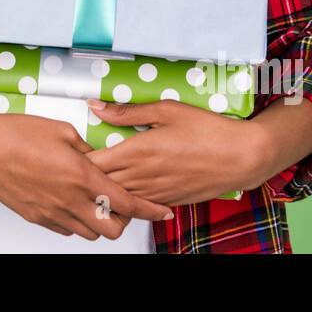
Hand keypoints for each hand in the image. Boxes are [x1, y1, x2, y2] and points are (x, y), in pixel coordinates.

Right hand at [0, 112, 178, 239]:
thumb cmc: (17, 133)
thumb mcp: (62, 129)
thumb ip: (87, 146)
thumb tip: (98, 154)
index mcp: (82, 175)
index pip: (128, 203)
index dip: (150, 210)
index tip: (162, 211)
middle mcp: (70, 200)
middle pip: (112, 230)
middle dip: (124, 221)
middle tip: (121, 203)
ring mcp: (52, 212)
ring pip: (89, 233)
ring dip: (98, 221)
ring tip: (93, 200)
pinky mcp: (36, 217)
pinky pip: (65, 229)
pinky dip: (75, 220)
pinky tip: (69, 200)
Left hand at [83, 99, 273, 208]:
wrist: (241, 157)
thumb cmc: (208, 130)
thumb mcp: (166, 109)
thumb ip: (127, 111)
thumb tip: (97, 106)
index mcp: (137, 151)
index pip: (94, 163)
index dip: (78, 160)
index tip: (70, 153)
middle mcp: (142, 176)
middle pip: (100, 185)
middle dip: (86, 179)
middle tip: (75, 169)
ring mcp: (154, 192)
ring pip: (117, 199)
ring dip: (104, 191)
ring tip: (95, 181)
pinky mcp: (166, 201)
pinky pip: (137, 206)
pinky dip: (126, 199)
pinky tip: (123, 190)